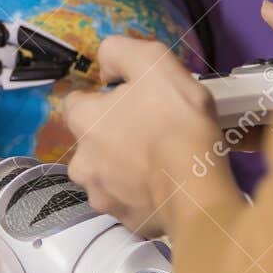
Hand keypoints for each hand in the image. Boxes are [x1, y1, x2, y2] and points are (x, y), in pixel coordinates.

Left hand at [62, 37, 232, 238]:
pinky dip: (140, 193)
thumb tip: (105, 68)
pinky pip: (127, 201)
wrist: (196, 186)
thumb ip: (119, 52)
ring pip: (107, 174)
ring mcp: (99, 195)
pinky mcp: (122, 220)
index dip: (101, 98)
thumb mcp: (152, 62)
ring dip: (125, 167)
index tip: (128, 100)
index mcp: (82, 122)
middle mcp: (80, 162)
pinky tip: (164, 185)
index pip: (75, 102)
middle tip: (151, 130)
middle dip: (114, 136)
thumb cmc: (175, 121)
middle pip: (91, 141)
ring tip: (159, 161)